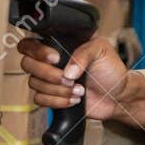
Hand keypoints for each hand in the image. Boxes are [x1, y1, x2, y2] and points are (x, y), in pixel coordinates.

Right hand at [17, 36, 144, 131]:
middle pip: (27, 64)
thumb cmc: (110, 69)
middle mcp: (50, 62)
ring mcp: (49, 79)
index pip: (31, 43)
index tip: (55, 59)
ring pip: (34, 84)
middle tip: (70, 78)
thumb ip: (83, 53)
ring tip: (80, 90)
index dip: (37, 51)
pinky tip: (74, 100)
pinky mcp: (51, 97)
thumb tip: (66, 72)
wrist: (117, 95)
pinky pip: (39, 99)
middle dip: (49, 74)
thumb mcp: (101, 50)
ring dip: (58, 89)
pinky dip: (57, 101)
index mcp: (59, 45)